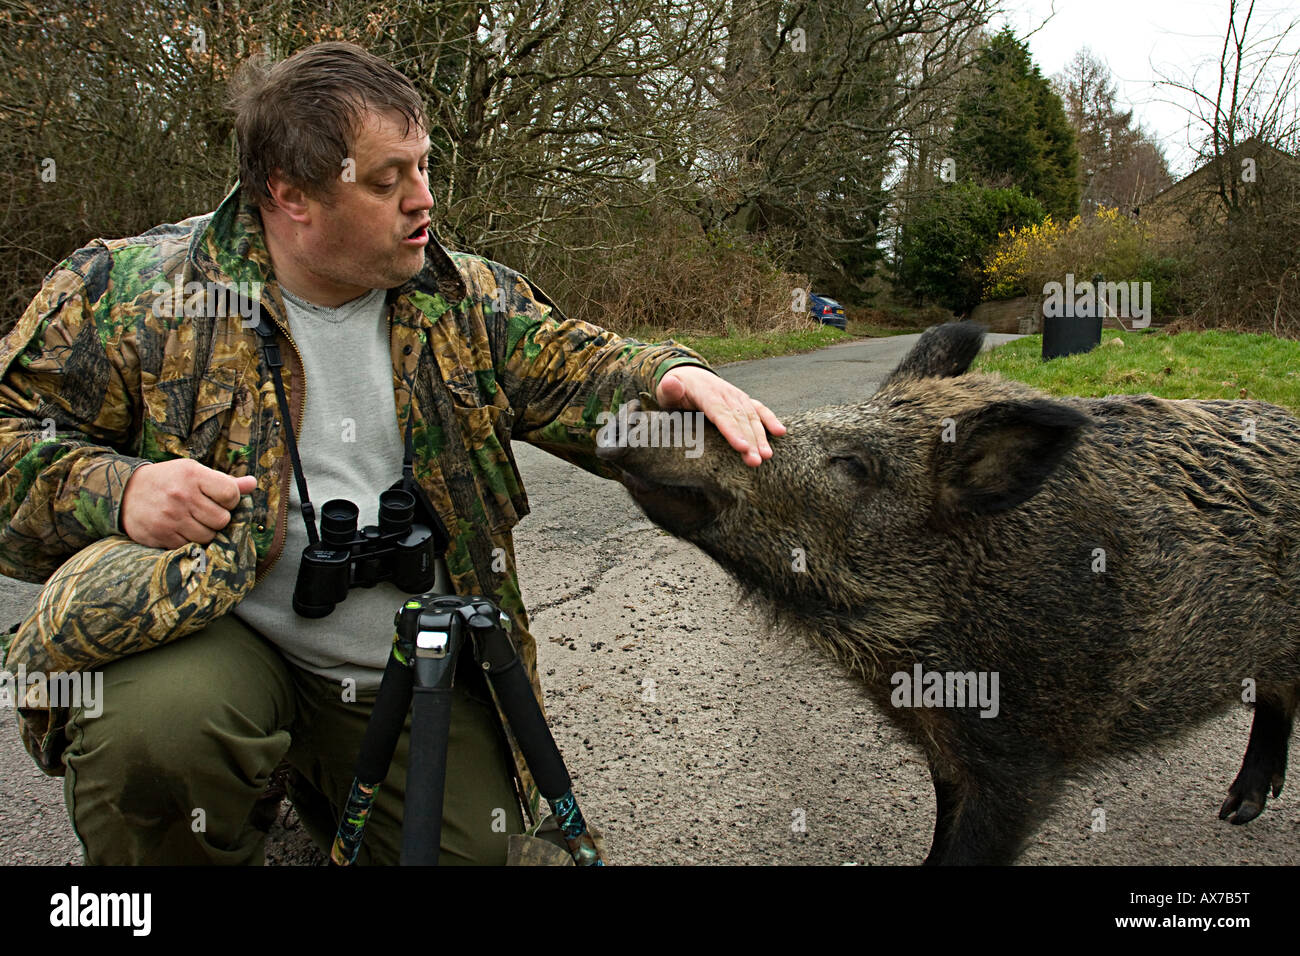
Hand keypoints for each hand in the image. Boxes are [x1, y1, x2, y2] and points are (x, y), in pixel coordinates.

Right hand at [121, 459, 256, 548]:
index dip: (231, 500)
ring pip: (208, 537)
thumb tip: (254, 483)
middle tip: (206, 513)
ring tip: (193, 521)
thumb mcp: (194, 472)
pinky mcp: (160, 535)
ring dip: (205, 532)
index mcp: (193, 475)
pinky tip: (180, 529)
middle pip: (222, 520)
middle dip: (218, 519)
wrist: (124, 493)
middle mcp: (181, 495)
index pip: (231, 494)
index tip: (221, 500)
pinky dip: (188, 541)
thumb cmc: (169, 481)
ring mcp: (170, 517)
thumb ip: (225, 481)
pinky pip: (189, 546)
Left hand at [654, 366, 785, 466]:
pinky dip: (770, 419)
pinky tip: (780, 433)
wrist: (687, 374)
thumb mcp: (666, 390)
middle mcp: (726, 394)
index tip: (741, 447)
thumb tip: (671, 384)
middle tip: (755, 461)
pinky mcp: (743, 401)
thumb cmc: (674, 390)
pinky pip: (759, 409)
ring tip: (767, 456)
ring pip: (751, 417)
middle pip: (739, 419)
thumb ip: (669, 389)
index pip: (720, 413)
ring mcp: (737, 397)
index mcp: (706, 393)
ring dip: (761, 437)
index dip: (731, 430)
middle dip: (749, 441)